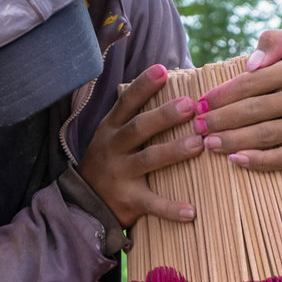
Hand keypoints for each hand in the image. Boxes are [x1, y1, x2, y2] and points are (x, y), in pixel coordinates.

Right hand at [77, 65, 203, 227]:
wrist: (83, 203)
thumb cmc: (108, 162)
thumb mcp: (112, 135)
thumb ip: (135, 117)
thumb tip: (172, 87)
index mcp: (111, 129)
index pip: (126, 102)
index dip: (143, 86)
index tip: (162, 70)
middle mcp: (114, 148)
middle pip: (138, 128)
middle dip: (163, 116)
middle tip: (189, 105)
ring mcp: (120, 174)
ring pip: (147, 160)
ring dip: (173, 151)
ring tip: (198, 144)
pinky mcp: (128, 200)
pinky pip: (151, 204)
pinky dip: (170, 208)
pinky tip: (191, 211)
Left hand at [193, 28, 281, 170]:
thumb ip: (272, 42)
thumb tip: (251, 65)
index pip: (249, 84)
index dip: (221, 96)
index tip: (200, 104)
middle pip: (253, 111)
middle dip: (220, 120)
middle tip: (197, 127)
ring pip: (265, 136)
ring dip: (232, 141)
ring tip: (208, 143)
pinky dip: (257, 161)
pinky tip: (235, 159)